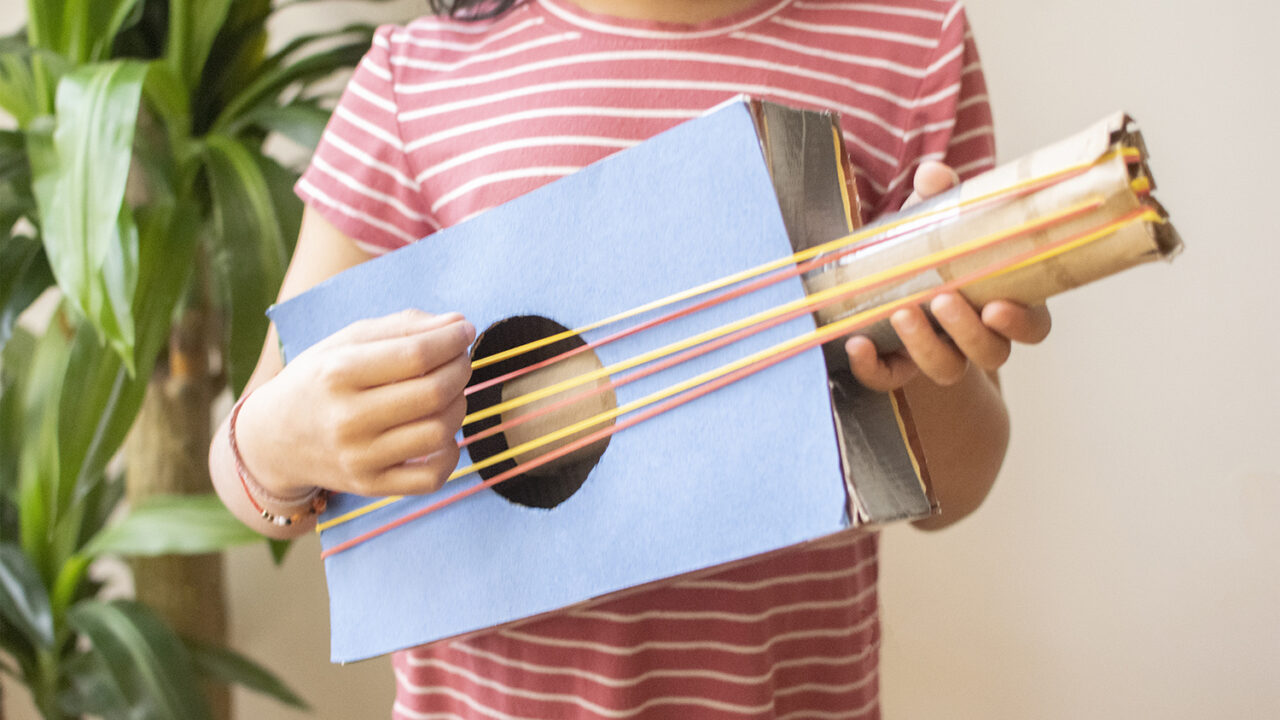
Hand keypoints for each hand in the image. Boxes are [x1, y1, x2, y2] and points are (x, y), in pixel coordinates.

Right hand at [236, 309, 474, 496]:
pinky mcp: (371, 487)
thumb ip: (401, 327)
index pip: (416, 354)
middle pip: (434, 392)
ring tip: (450, 392)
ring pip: (440, 432)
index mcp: (338, 373)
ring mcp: (360, 458)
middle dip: (460, 369)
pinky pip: (433, 477)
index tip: (463, 330)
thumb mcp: (345, 342)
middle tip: (459, 359)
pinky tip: (441, 432)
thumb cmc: (317, 381)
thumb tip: (457, 323)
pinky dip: (450, 451)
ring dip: (459, 405)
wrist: (272, 440)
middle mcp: (347, 419)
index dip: (452, 339)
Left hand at [844, 161, 1051, 391]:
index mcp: (1006, 299)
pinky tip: (856, 343)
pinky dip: (873, 367)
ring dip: (925, 347)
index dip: (1021, 324)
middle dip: (968, 332)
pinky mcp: (900, 366)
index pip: (1033, 326)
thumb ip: (940, 196)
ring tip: (902, 312)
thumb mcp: (936, 217)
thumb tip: (933, 175)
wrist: (889, 268)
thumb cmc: (931, 243)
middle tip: (942, 299)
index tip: (997, 307)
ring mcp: (941, 353)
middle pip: (992, 353)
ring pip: (947, 370)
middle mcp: (979, 335)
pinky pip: (890, 378)